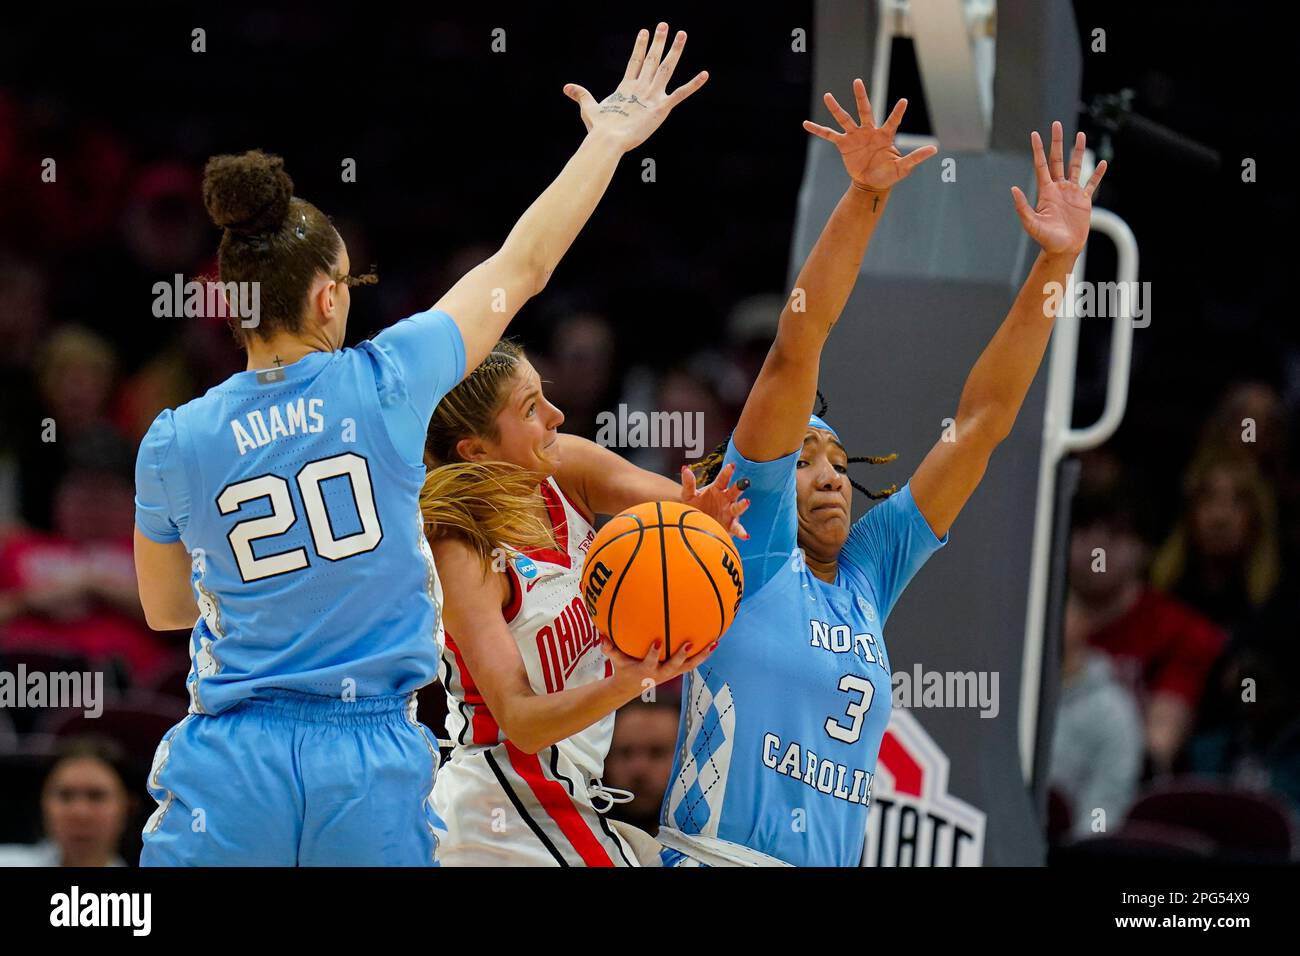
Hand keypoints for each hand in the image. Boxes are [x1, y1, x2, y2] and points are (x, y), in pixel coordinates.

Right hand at [564, 23, 707, 153]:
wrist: (609, 139)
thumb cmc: (599, 128)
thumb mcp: (589, 109)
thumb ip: (581, 95)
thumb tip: (566, 87)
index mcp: (626, 87)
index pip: (635, 61)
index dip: (640, 46)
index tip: (644, 31)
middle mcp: (641, 87)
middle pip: (652, 59)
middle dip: (658, 41)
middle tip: (664, 25)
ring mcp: (652, 96)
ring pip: (667, 68)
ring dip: (675, 50)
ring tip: (682, 34)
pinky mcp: (662, 108)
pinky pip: (681, 94)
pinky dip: (694, 85)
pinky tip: (705, 74)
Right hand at [601, 635, 719, 691]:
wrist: (632, 687)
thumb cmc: (623, 669)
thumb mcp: (615, 661)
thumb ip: (609, 649)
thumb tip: (601, 636)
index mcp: (646, 671)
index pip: (650, 662)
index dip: (654, 653)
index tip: (658, 641)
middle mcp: (662, 674)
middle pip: (674, 666)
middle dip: (681, 655)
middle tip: (688, 642)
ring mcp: (672, 674)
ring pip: (690, 666)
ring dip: (702, 655)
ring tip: (715, 642)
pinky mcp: (678, 671)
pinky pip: (693, 662)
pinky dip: (703, 653)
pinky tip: (714, 640)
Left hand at [680, 461, 749, 539]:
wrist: (695, 525)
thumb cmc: (695, 508)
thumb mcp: (689, 496)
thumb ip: (688, 483)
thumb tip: (685, 469)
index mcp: (717, 489)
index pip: (722, 479)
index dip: (727, 473)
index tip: (731, 466)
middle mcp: (726, 499)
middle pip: (734, 491)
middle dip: (739, 487)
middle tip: (744, 482)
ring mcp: (729, 512)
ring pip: (737, 508)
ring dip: (742, 505)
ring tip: (746, 502)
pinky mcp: (730, 525)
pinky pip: (736, 528)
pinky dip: (741, 531)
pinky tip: (745, 535)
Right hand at [803, 79, 937, 190]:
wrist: (871, 183)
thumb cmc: (889, 174)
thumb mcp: (904, 167)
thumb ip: (916, 157)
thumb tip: (934, 150)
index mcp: (884, 135)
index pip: (893, 121)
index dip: (898, 112)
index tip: (904, 101)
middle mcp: (869, 131)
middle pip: (864, 110)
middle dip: (860, 96)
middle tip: (857, 81)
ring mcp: (855, 137)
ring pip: (844, 119)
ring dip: (835, 108)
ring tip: (827, 96)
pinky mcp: (843, 145)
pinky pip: (828, 135)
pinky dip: (818, 130)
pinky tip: (806, 124)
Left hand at [1010, 122, 1107, 255]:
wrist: (1062, 249)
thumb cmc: (1046, 239)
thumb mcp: (1032, 223)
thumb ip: (1022, 207)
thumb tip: (1013, 189)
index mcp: (1045, 191)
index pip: (1041, 165)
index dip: (1038, 149)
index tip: (1035, 133)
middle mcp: (1058, 188)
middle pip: (1057, 159)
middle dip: (1057, 142)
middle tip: (1057, 124)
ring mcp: (1071, 193)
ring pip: (1076, 167)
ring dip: (1078, 151)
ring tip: (1081, 135)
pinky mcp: (1083, 201)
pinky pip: (1091, 184)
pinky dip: (1097, 174)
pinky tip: (1102, 163)